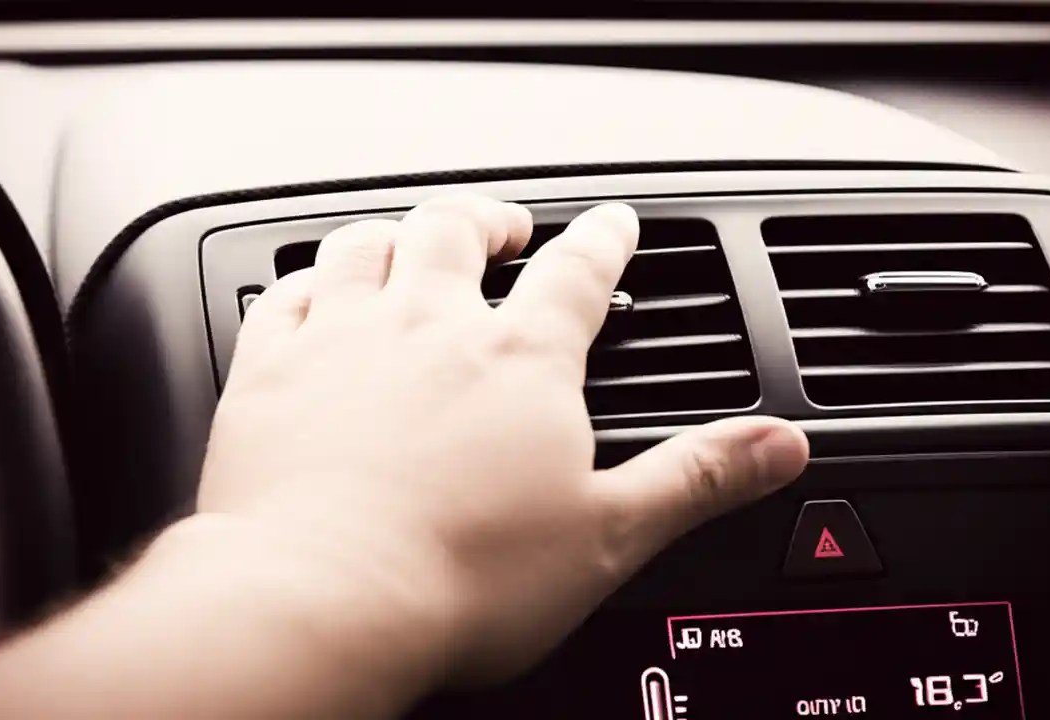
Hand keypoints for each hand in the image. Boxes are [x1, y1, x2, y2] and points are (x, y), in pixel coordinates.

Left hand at [195, 195, 807, 707]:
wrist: (319, 600)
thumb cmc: (462, 577)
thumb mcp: (610, 534)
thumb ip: (697, 476)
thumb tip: (781, 447)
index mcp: (519, 359)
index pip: (578, 271)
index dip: (605, 239)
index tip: (615, 223)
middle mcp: (428, 326)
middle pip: (461, 229)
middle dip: (491, 217)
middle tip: (508, 229)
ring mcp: (340, 339)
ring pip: (367, 242)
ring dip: (397, 232)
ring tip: (414, 241)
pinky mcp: (268, 371)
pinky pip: (280, 290)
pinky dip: (303, 278)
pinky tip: (310, 288)